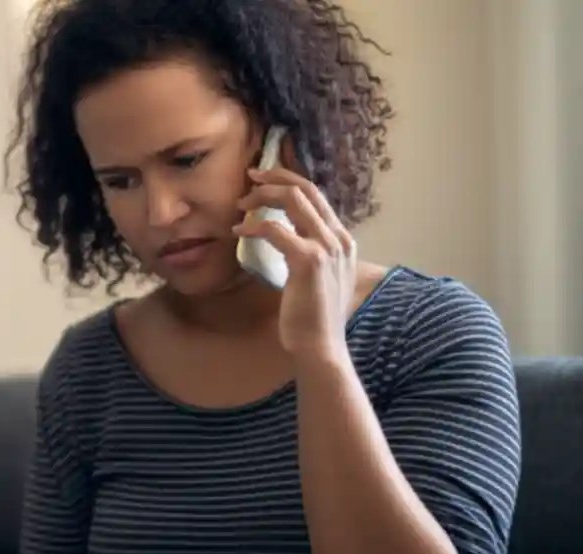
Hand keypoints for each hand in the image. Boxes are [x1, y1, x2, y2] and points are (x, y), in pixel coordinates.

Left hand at [233, 166, 356, 358]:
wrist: (321, 347)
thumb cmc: (314, 319)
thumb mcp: (320, 279)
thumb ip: (311, 255)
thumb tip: (288, 238)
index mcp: (343, 241)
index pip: (318, 197)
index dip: (290, 181)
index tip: (265, 179)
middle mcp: (339, 239)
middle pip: (307, 189)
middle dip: (275, 177)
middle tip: (250, 178)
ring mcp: (327, 247)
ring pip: (294, 200)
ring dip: (264, 196)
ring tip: (241, 204)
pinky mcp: (308, 260)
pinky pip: (275, 230)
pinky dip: (253, 227)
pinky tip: (238, 233)